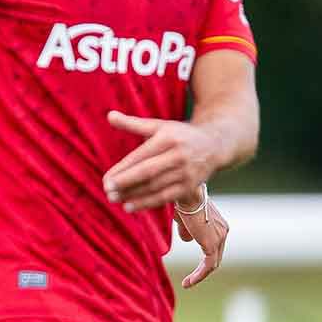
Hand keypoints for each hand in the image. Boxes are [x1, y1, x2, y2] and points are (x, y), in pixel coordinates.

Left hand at [103, 110, 227, 211]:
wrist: (215, 145)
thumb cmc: (180, 135)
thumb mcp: (159, 125)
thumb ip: (133, 123)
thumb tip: (109, 115)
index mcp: (168, 138)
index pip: (141, 156)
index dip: (123, 169)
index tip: (105, 179)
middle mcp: (178, 155)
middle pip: (148, 172)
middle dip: (126, 183)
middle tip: (107, 191)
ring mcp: (186, 172)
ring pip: (155, 187)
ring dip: (133, 195)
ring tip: (113, 199)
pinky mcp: (190, 186)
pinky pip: (166, 197)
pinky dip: (147, 203)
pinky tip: (129, 206)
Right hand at [173, 192, 229, 287]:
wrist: (186, 195)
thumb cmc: (182, 201)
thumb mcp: (184, 219)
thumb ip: (186, 230)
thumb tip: (186, 240)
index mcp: (218, 224)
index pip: (213, 246)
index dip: (202, 259)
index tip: (191, 265)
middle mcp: (223, 231)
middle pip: (215, 257)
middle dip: (202, 270)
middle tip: (189, 280)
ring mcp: (219, 238)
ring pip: (212, 263)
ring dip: (199, 275)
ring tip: (186, 284)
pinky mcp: (212, 244)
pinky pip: (207, 266)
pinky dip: (198, 276)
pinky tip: (187, 283)